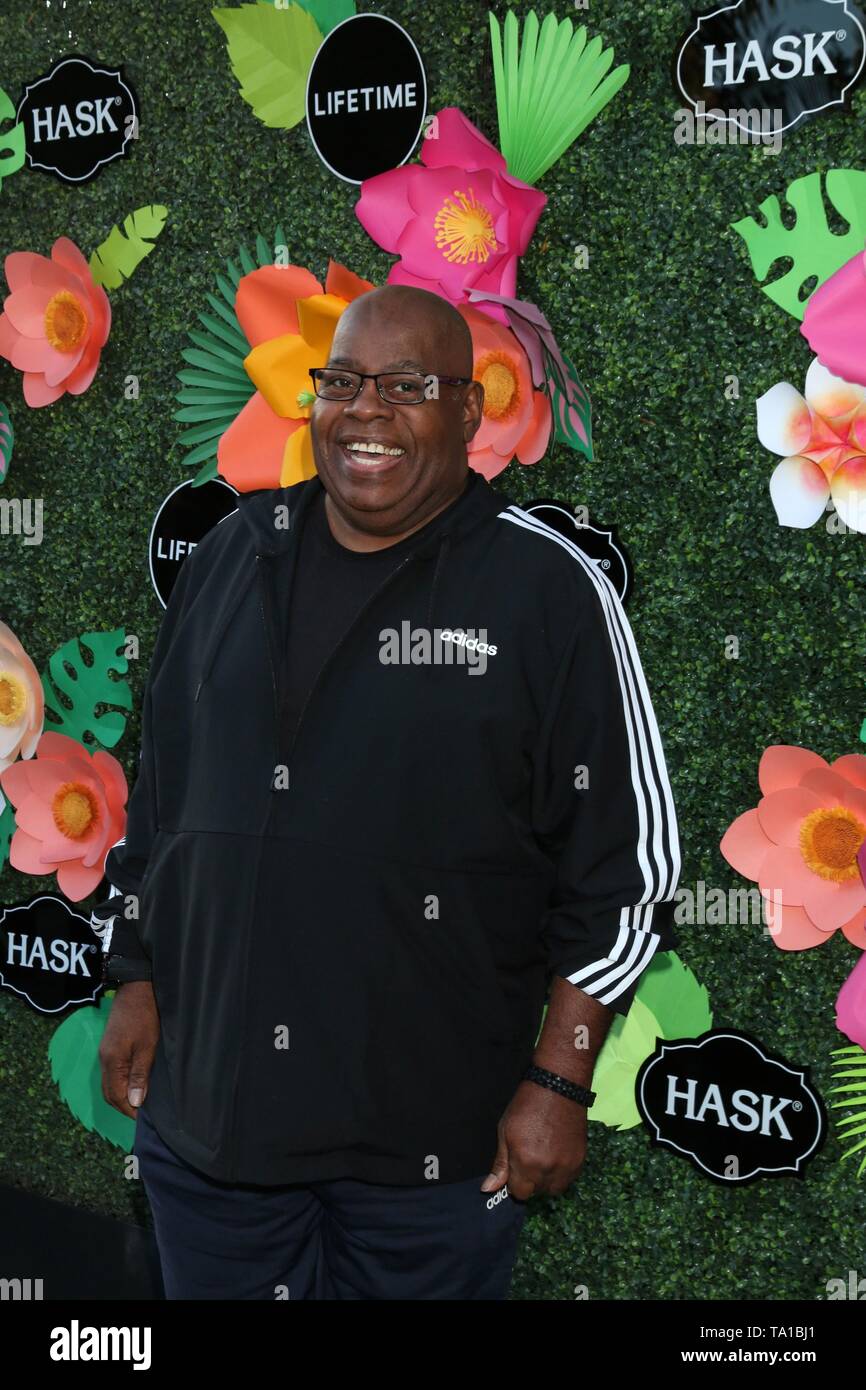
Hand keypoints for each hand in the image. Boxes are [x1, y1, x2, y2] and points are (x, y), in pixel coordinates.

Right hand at [98, 980, 159, 1118]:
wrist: (138, 987)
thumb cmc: (145, 1015)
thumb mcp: (148, 1046)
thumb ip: (140, 1074)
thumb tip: (134, 1102)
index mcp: (112, 1061)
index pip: (116, 1096)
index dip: (129, 1110)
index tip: (143, 1119)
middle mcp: (105, 1058)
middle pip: (109, 1092)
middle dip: (123, 1106)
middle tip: (142, 1115)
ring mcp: (106, 1051)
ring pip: (110, 1083)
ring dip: (122, 1095)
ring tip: (140, 1103)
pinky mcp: (111, 1045)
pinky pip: (112, 1072)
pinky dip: (121, 1083)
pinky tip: (135, 1084)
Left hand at [481, 1080, 586, 1199]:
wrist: (559, 1087)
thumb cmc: (527, 1106)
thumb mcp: (505, 1132)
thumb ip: (500, 1164)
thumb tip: (488, 1189)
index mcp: (526, 1162)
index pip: (519, 1193)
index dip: (514, 1182)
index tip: (515, 1168)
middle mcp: (548, 1170)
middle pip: (536, 1192)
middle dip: (530, 1180)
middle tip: (529, 1157)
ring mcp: (567, 1166)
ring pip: (554, 1189)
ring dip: (547, 1180)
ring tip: (543, 1157)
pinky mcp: (580, 1160)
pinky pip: (569, 1179)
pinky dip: (561, 1173)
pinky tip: (556, 1154)